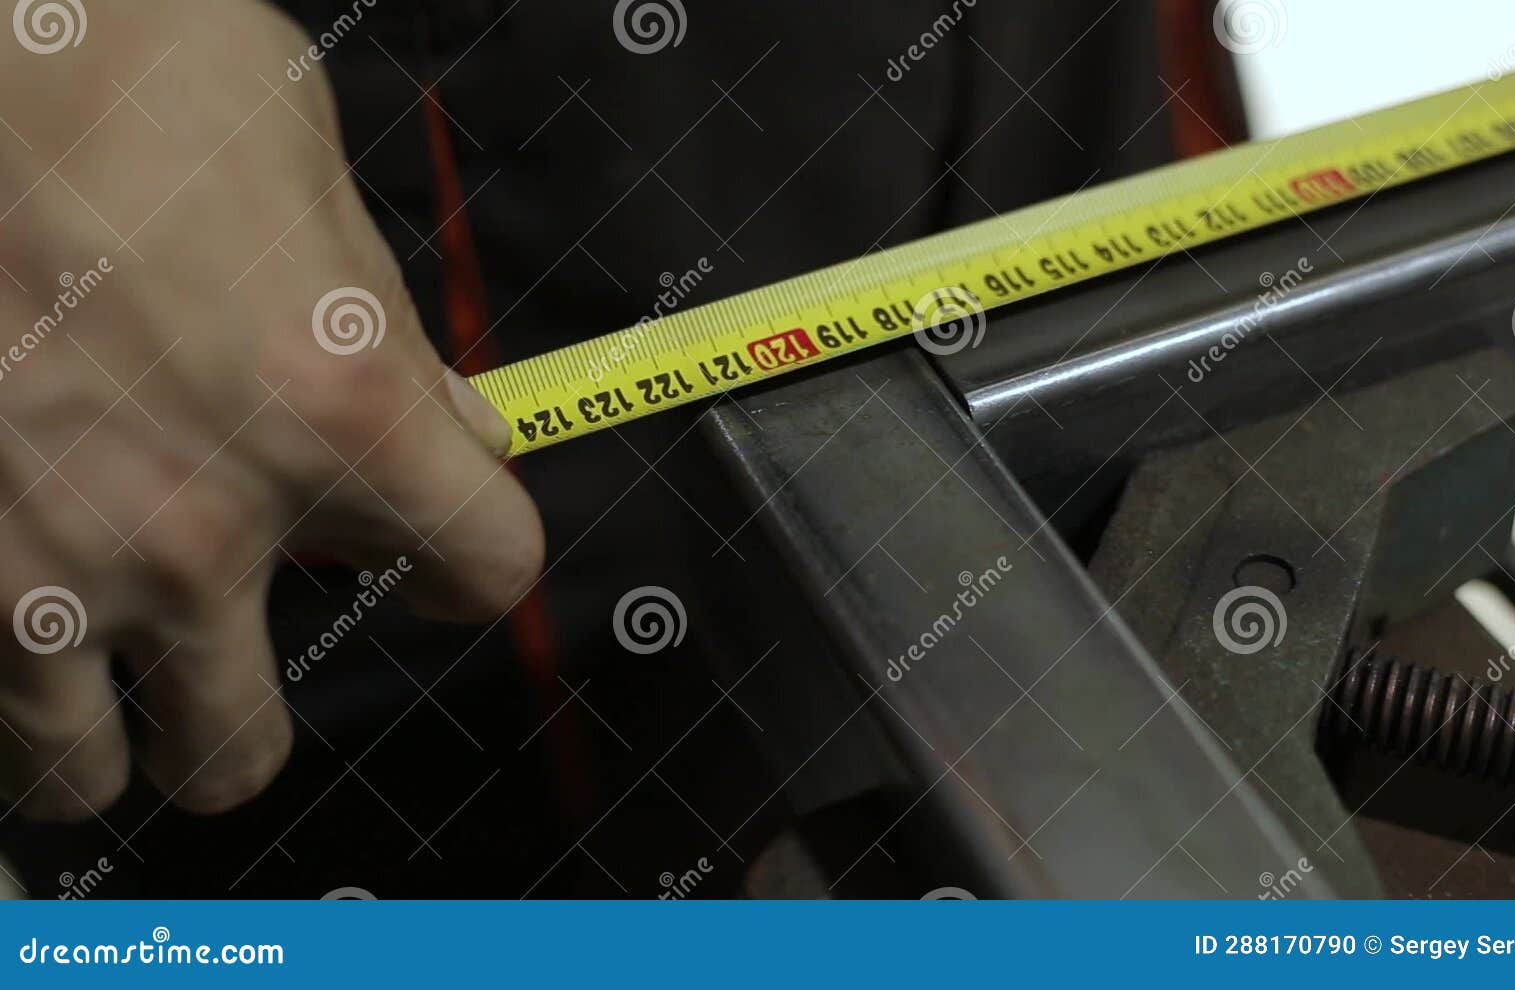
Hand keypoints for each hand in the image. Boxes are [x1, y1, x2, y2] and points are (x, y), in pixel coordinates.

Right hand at [0, 0, 542, 819]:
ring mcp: (32, 558)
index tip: (432, 569)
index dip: (469, 569)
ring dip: (99, 739)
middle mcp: (191, 523)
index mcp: (337, 415)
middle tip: (224, 671)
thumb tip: (447, 423)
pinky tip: (3, 602)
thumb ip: (391, 344)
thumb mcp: (319, 192)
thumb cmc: (138, 72)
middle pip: (241, 750)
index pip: (482, 568)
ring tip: (96, 676)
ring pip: (77, 775)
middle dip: (241, 725)